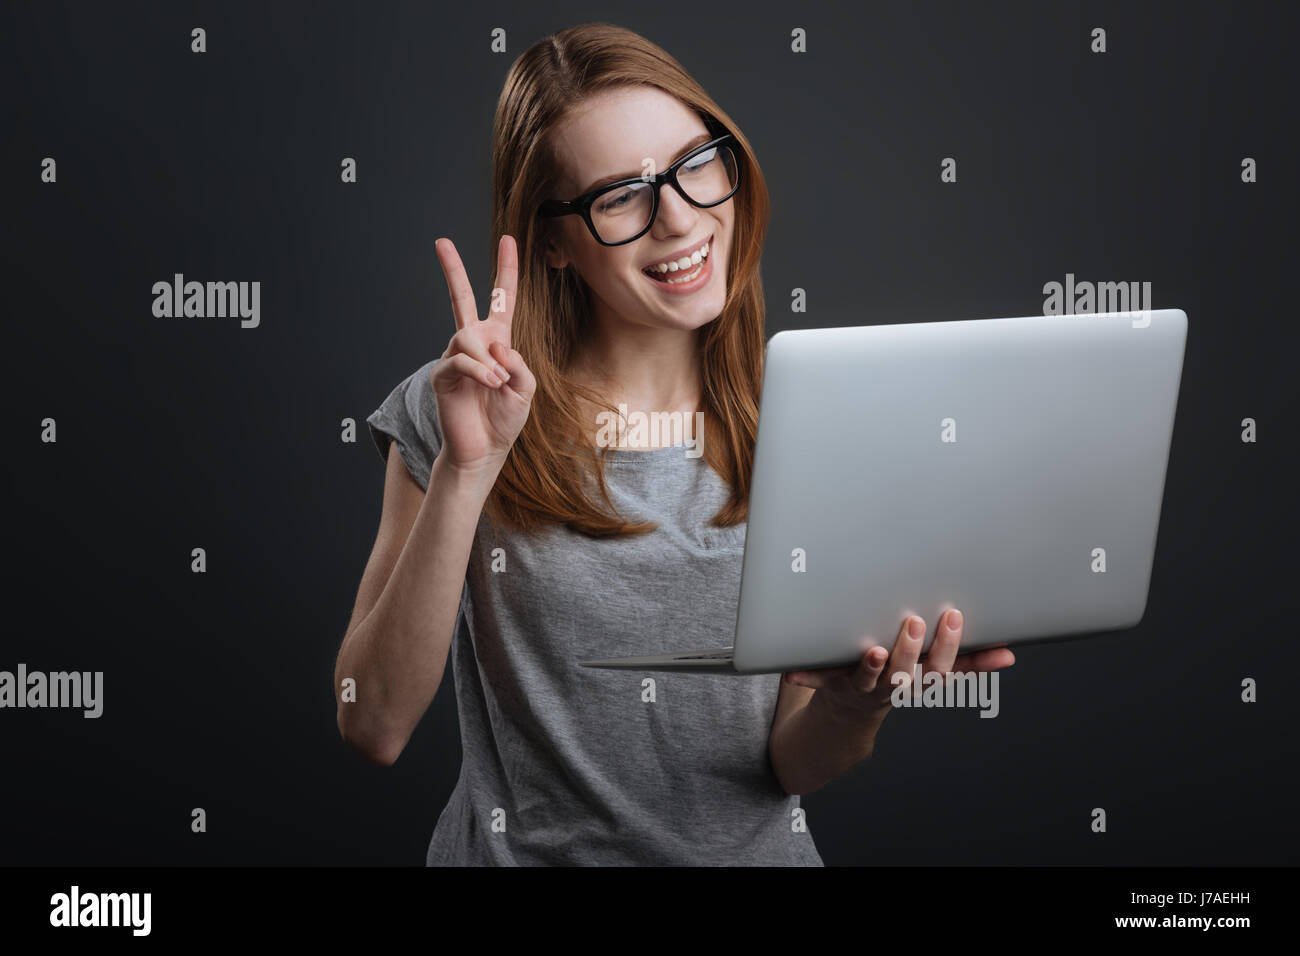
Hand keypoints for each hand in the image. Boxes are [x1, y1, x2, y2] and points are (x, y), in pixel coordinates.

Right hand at [430, 235, 536, 476]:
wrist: (484, 450)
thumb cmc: (504, 419)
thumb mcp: (526, 388)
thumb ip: (519, 362)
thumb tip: (495, 345)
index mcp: (497, 341)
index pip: (501, 299)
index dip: (505, 270)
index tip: (508, 240)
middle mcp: (473, 343)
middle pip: (462, 298)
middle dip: (452, 269)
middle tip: (441, 241)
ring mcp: (455, 357)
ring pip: (467, 338)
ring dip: (488, 361)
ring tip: (498, 384)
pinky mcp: (442, 376)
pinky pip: (460, 361)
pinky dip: (479, 371)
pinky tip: (490, 384)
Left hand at [782, 609, 1015, 721]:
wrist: (849, 712)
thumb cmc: (898, 677)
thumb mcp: (933, 670)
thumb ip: (971, 661)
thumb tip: (1010, 653)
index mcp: (919, 681)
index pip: (941, 668)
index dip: (949, 646)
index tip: (953, 618)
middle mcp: (891, 687)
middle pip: (906, 674)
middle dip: (911, 651)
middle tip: (914, 622)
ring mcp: (860, 686)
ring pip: (869, 678)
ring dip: (872, 666)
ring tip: (876, 650)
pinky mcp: (829, 682)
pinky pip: (817, 678)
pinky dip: (805, 675)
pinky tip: (792, 671)